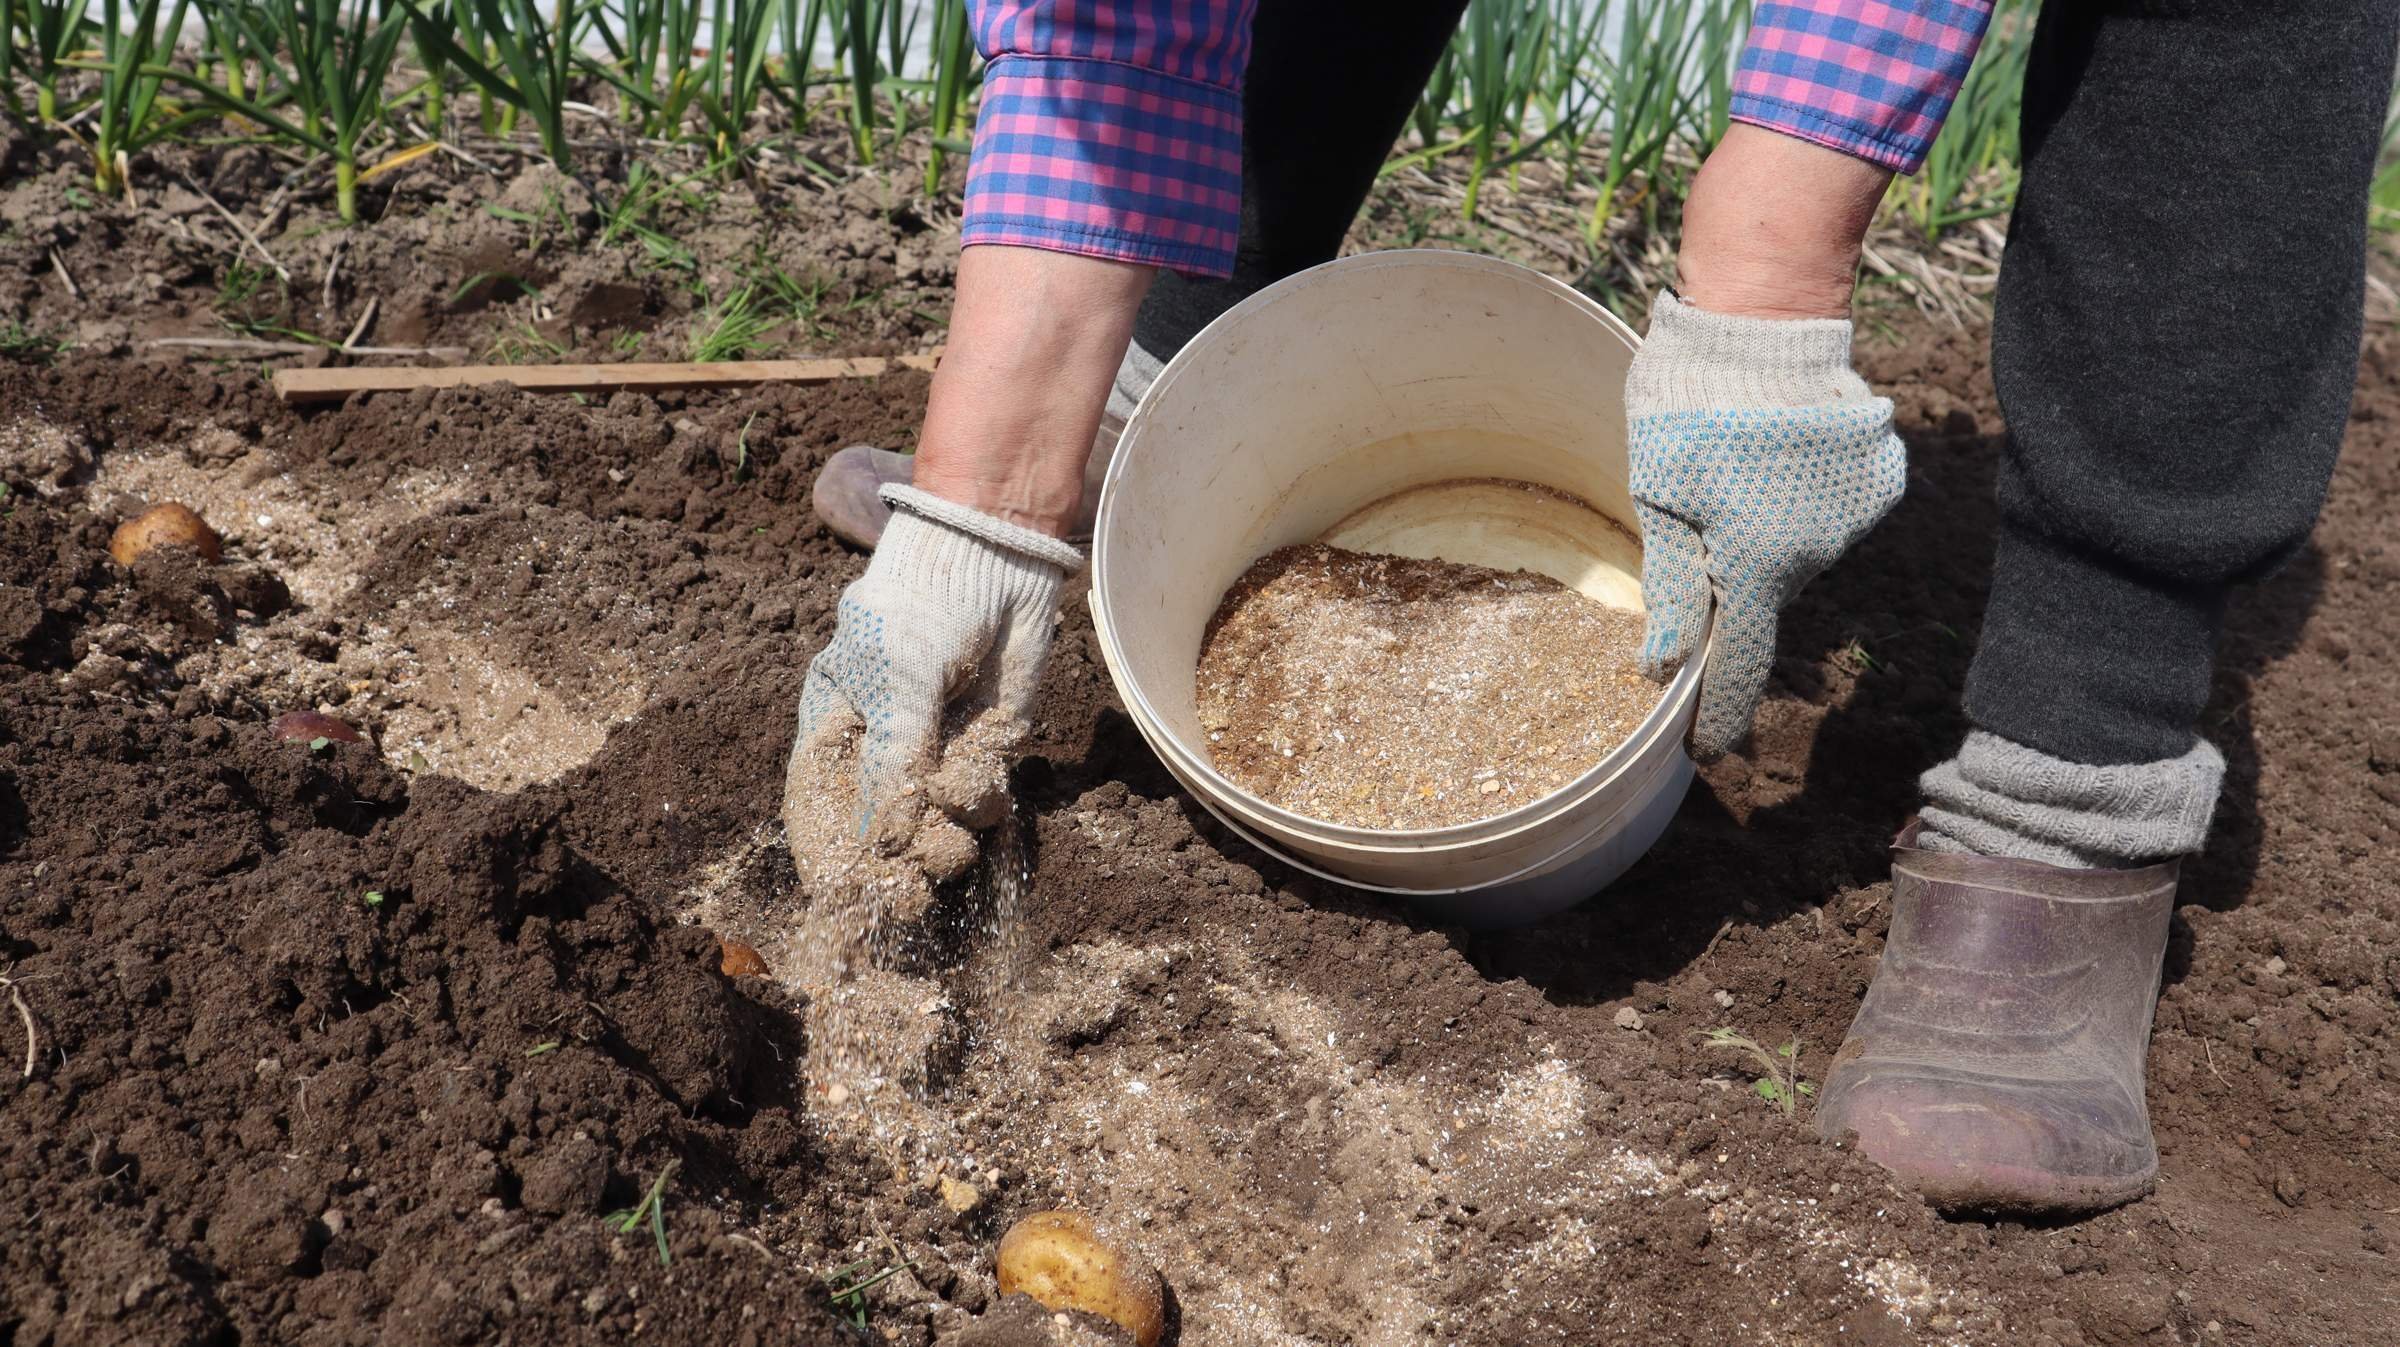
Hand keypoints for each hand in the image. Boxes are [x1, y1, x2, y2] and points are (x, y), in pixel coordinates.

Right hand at [782, 486, 1083, 908]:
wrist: (998, 558)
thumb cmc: (923, 604)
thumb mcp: (898, 680)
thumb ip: (894, 758)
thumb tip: (884, 840)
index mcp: (836, 725)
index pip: (820, 805)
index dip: (828, 857)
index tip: (840, 902)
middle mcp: (884, 747)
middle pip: (880, 830)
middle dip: (896, 867)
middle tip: (910, 896)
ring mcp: (936, 749)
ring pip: (935, 824)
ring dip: (944, 841)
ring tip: (951, 837)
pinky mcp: (986, 747)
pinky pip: (982, 799)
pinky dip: (983, 802)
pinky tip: (981, 779)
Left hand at [1627, 292, 1905, 758]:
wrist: (1765, 320)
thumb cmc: (1690, 405)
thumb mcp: (1656, 498)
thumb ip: (1667, 588)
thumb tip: (1661, 668)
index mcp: (1755, 566)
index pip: (1740, 663)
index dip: (1722, 713)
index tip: (1711, 753)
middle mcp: (1817, 554)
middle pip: (1765, 598)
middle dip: (1734, 583)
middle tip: (1703, 518)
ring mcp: (1856, 516)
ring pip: (1798, 553)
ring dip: (1768, 533)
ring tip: (1739, 468)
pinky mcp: (1880, 478)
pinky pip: (1832, 512)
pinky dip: (1804, 498)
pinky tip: (1780, 450)